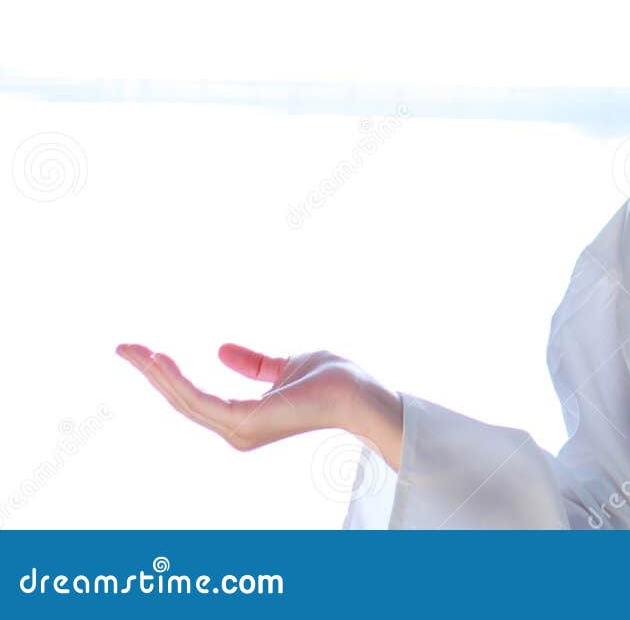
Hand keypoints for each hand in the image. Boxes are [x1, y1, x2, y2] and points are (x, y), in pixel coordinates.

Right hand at [114, 342, 392, 455]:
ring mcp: (239, 430)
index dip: (166, 375)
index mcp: (243, 419)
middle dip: (150, 372)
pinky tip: (161, 360)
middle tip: (122, 347)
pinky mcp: (244, 423)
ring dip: (156, 373)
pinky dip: (176, 380)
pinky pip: (199, 400)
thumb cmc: (332, 381)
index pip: (194, 397)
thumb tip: (219, 350)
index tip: (143, 352)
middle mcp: (236, 431)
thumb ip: (254, 364)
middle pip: (180, 400)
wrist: (359, 392)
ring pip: (183, 400)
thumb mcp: (285, 365)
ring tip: (134, 350)